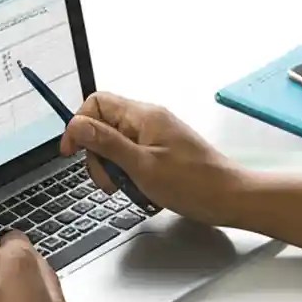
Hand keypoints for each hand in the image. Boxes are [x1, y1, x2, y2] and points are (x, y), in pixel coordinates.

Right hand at [59, 92, 248, 227]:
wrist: (230, 198)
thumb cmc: (194, 183)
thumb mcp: (142, 166)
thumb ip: (106, 144)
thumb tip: (76, 126)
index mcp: (143, 116)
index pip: (96, 103)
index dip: (79, 127)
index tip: (71, 153)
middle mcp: (148, 121)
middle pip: (102, 127)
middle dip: (98, 156)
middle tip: (110, 181)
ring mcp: (155, 137)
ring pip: (115, 147)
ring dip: (114, 170)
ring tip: (129, 188)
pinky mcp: (161, 153)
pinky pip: (132, 159)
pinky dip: (130, 176)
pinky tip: (143, 190)